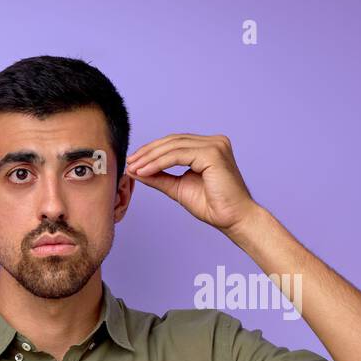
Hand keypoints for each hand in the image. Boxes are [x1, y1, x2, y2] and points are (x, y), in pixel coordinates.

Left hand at [125, 134, 258, 233]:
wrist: (231, 218)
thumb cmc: (211, 205)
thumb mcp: (177, 188)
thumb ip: (159, 177)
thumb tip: (135, 170)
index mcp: (208, 147)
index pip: (175, 143)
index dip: (151, 151)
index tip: (132, 162)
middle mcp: (213, 142)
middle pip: (173, 141)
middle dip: (148, 152)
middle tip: (129, 162)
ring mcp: (215, 146)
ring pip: (174, 147)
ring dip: (150, 157)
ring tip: (134, 168)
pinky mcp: (213, 154)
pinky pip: (179, 155)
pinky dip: (159, 163)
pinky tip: (145, 171)